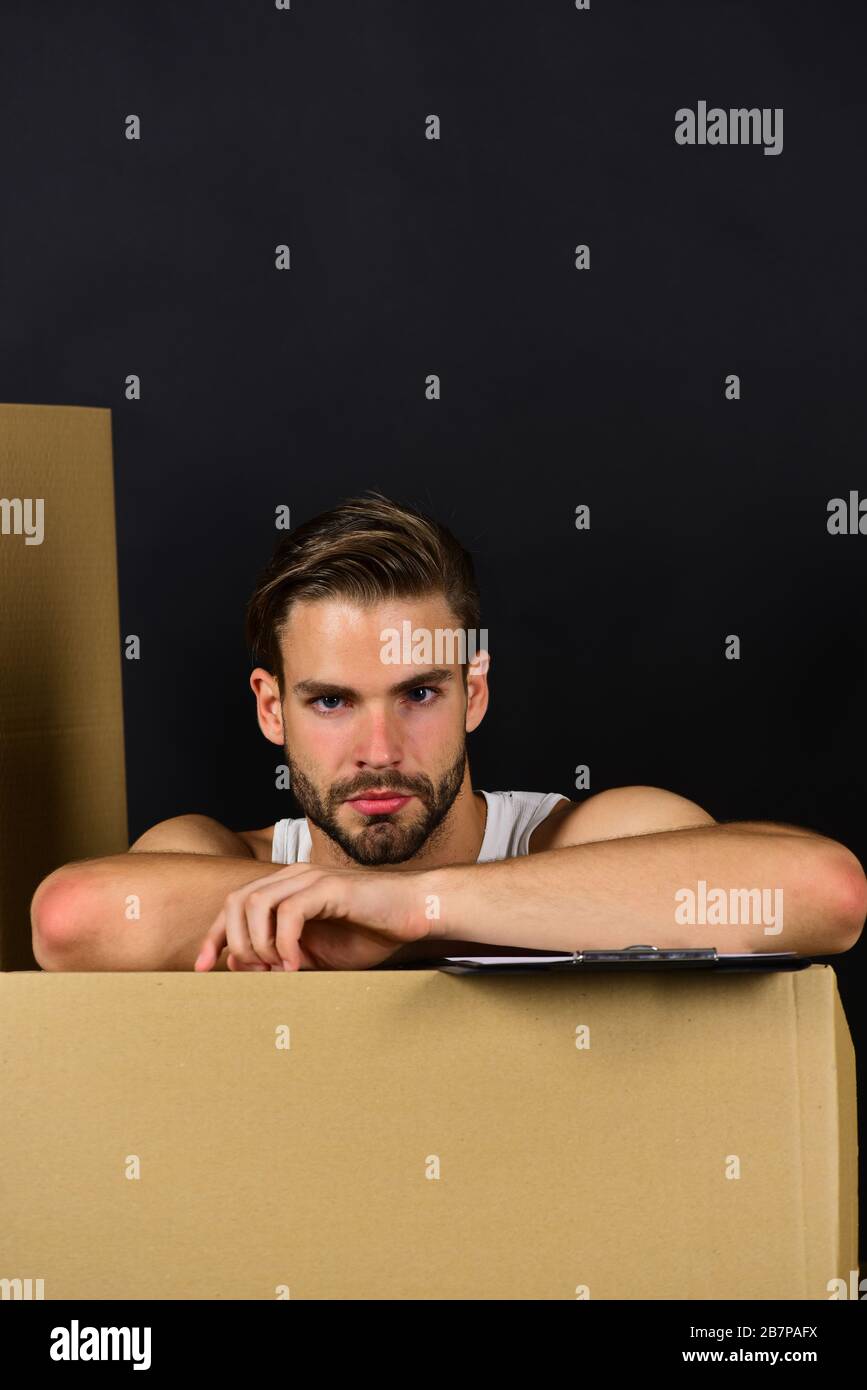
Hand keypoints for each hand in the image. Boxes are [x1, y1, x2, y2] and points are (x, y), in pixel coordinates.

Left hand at [193, 862, 430, 971]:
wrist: (415, 912)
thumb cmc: (371, 932)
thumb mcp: (317, 953)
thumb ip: (282, 956)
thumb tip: (244, 968)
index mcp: (287, 890)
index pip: (235, 905)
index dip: (215, 936)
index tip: (204, 968)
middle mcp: (293, 878)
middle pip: (236, 901)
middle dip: (231, 942)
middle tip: (251, 973)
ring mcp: (311, 879)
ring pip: (255, 904)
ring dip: (257, 943)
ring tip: (276, 969)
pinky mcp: (330, 888)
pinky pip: (290, 913)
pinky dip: (284, 943)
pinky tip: (295, 964)